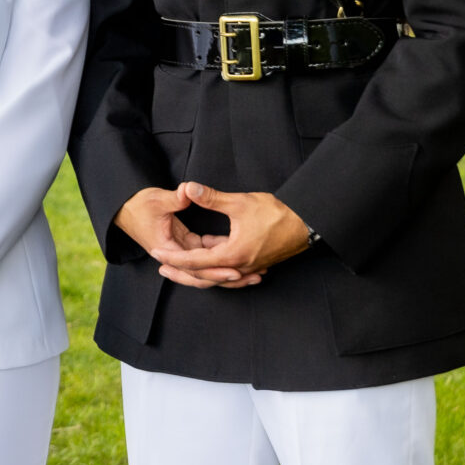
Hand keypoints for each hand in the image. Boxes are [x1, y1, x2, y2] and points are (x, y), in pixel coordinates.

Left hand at [148, 183, 311, 289]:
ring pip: (216, 275)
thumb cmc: (277, 214)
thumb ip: (211, 197)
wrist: (308, 223)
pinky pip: (228, 269)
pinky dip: (215, 265)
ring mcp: (248, 267)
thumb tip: (188, 188)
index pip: (195, 261)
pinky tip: (208, 250)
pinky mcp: (254, 263)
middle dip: (180, 271)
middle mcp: (239, 267)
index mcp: (232, 255)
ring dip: (197, 270)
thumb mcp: (240, 203)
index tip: (156, 252)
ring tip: (178, 263)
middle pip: (203, 276)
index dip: (173, 257)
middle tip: (161, 266)